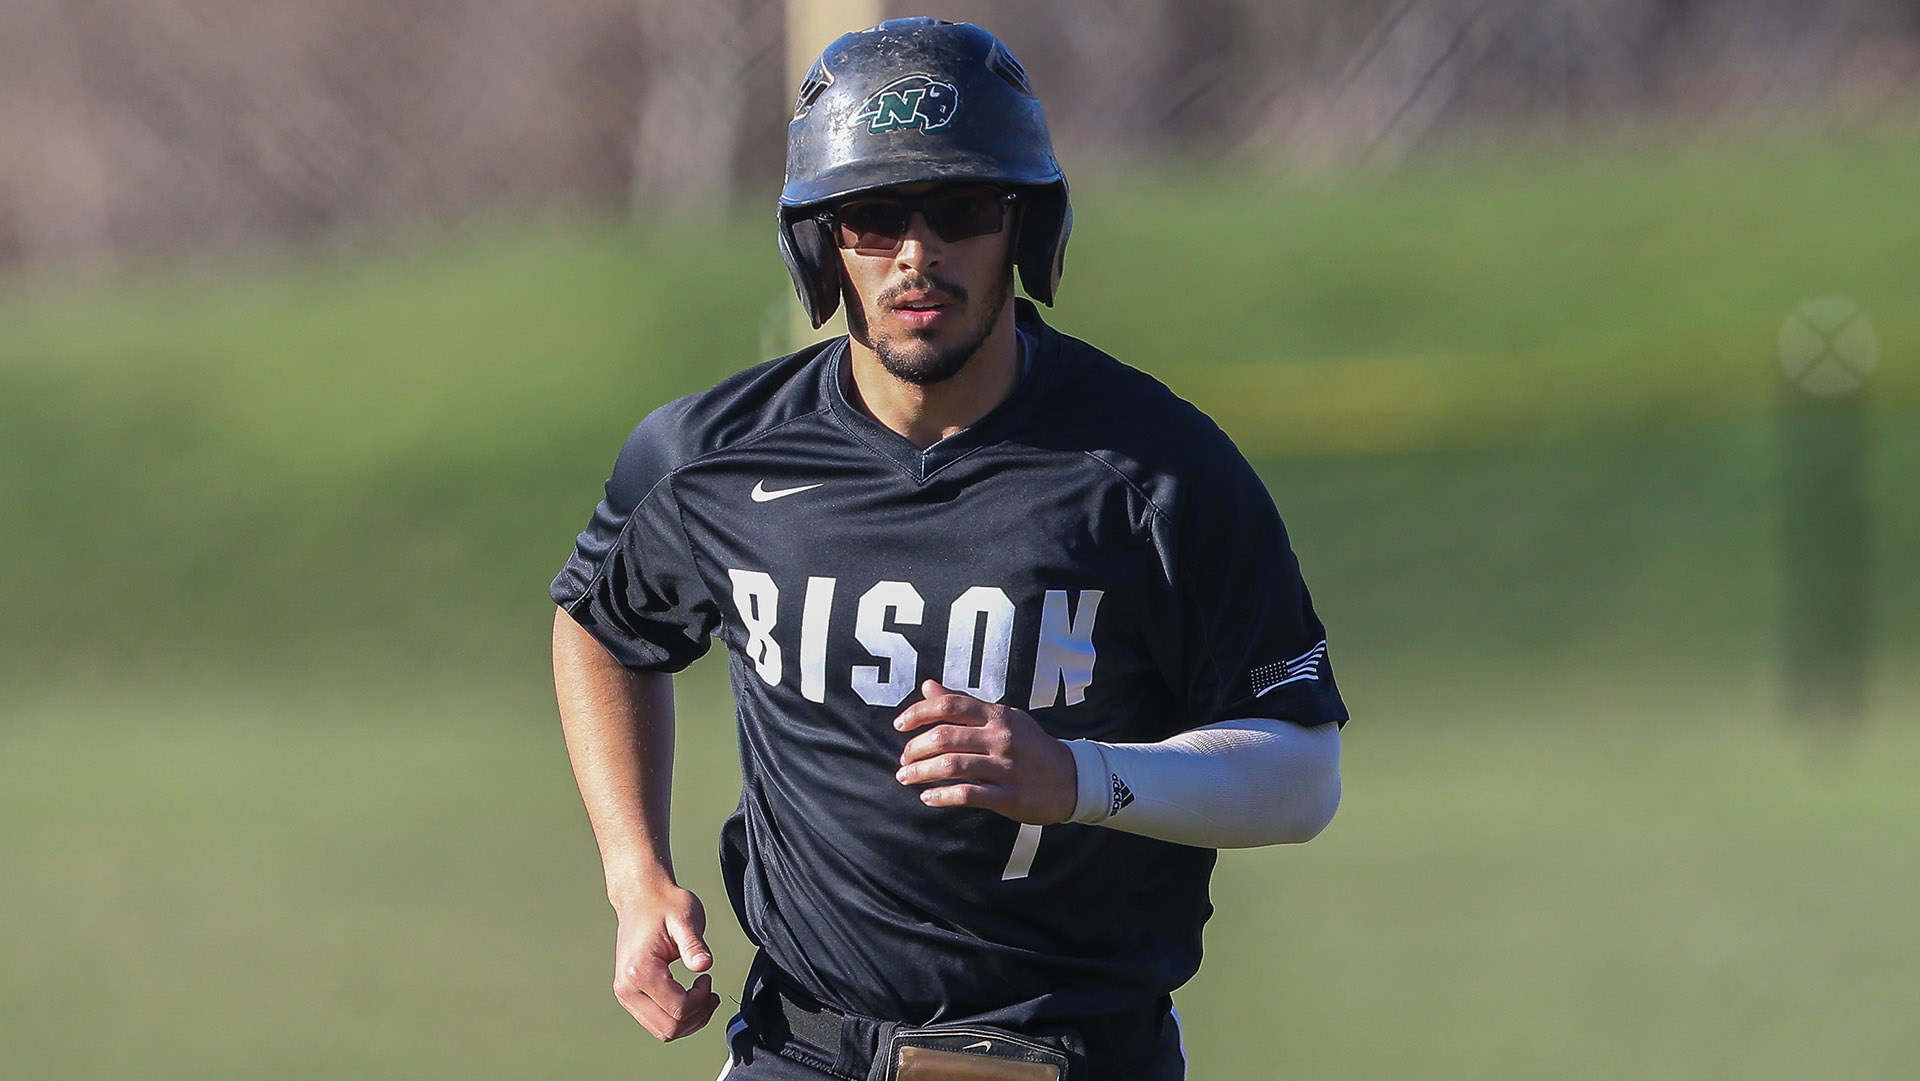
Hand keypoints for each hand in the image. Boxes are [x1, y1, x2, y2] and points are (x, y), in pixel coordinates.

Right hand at [611, 882, 721, 1040]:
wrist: (640, 898)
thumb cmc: (663, 905)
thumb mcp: (685, 918)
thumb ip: (694, 945)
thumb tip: (704, 965)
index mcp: (639, 971)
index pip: (678, 1009)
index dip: (701, 1000)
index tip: (708, 978)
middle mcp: (627, 988)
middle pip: (669, 1028)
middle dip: (697, 1016)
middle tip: (710, 992)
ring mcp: (626, 994)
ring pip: (663, 1031)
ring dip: (689, 1020)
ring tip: (703, 995)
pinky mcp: (630, 996)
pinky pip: (656, 1022)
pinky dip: (678, 1017)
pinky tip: (690, 997)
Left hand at [893, 679, 1077, 824]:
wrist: (1072, 778)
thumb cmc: (1030, 745)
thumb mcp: (1002, 718)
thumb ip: (963, 704)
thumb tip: (928, 686)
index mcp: (998, 715)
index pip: (950, 705)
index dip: (918, 712)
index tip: (899, 725)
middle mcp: (1001, 737)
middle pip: (945, 736)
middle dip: (915, 748)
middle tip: (903, 760)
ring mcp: (1006, 767)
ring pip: (951, 766)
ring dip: (921, 773)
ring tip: (906, 778)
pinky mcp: (1009, 796)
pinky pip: (967, 795)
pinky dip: (941, 796)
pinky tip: (928, 798)